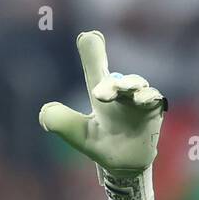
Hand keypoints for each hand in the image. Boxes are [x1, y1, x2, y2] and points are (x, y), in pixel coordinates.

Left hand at [39, 30, 165, 199]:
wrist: (126, 163)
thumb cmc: (101, 143)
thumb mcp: (79, 135)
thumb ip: (63, 122)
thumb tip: (44, 112)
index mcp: (102, 92)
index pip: (96, 70)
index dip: (92, 52)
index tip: (88, 36)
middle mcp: (121, 91)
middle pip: (117, 79)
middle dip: (111, 83)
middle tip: (99, 93)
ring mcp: (138, 98)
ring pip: (135, 86)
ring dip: (130, 87)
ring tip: (125, 93)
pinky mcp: (153, 109)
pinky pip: (153, 99)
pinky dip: (148, 97)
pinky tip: (142, 98)